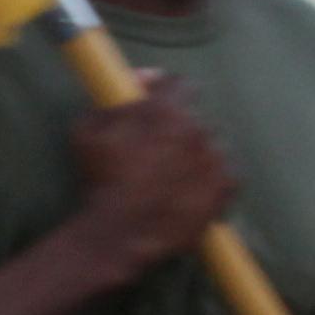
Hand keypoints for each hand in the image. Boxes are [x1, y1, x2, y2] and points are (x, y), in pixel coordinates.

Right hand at [61, 77, 237, 263]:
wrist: (118, 231)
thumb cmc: (100, 179)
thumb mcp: (89, 129)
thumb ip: (112, 101)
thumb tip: (133, 85)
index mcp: (166, 109)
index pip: (179, 83)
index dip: (165, 91)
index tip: (154, 101)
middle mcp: (197, 128)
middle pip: (195, 117)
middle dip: (179, 127)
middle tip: (158, 146)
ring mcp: (215, 159)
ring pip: (212, 146)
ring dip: (196, 154)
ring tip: (174, 174)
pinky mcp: (225, 189)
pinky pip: (225, 175)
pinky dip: (211, 180)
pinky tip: (190, 191)